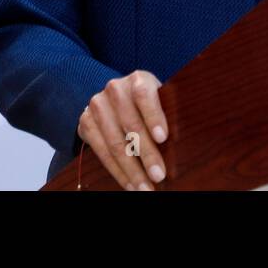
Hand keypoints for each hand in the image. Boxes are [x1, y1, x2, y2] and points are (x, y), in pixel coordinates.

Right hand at [77, 70, 168, 189]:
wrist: (116, 98)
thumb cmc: (149, 104)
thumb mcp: (160, 100)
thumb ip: (169, 114)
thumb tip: (182, 145)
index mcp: (138, 79)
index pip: (144, 95)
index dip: (153, 115)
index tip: (163, 137)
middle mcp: (115, 89)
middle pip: (130, 124)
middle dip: (146, 153)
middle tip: (159, 175)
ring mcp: (97, 105)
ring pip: (115, 142)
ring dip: (131, 170)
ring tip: (145, 188)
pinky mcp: (86, 122)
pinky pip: (101, 152)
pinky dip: (117, 171)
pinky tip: (130, 184)